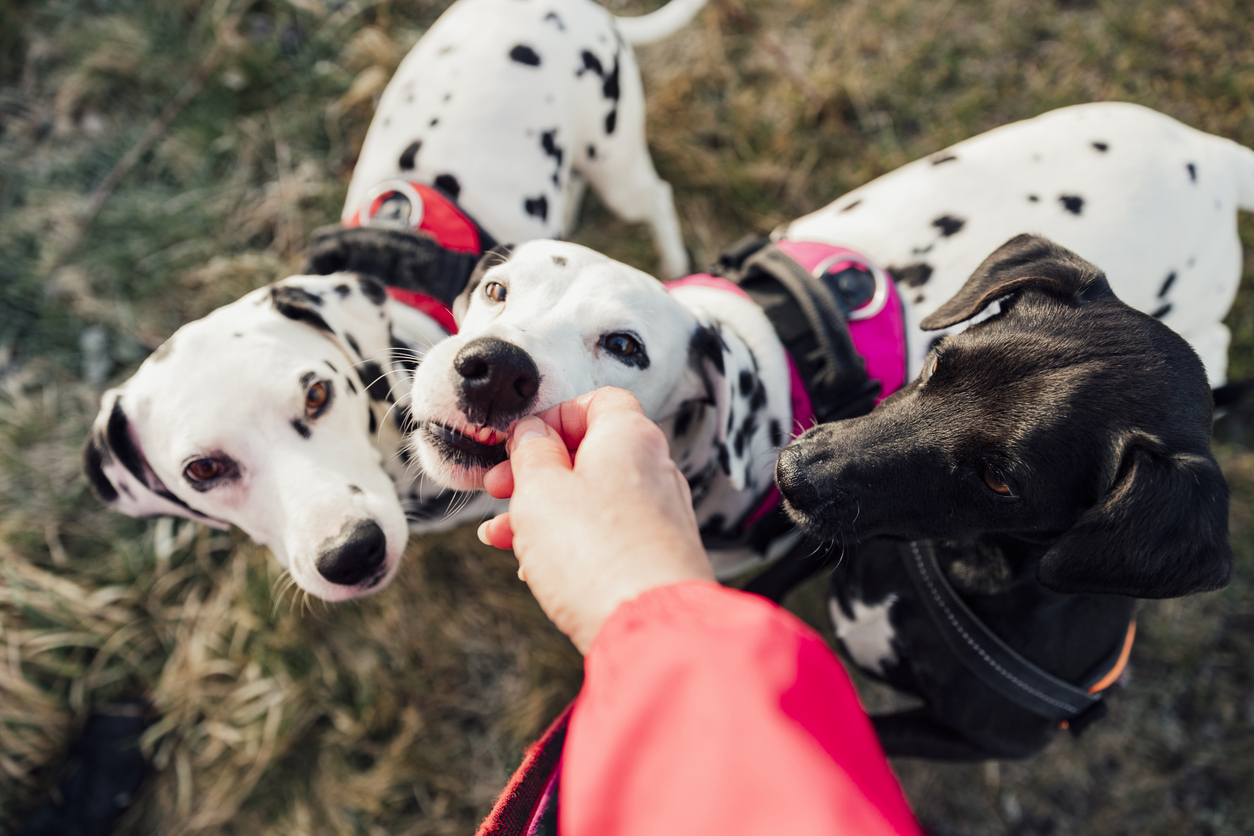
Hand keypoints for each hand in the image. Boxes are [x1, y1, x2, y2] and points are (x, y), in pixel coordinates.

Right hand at [478, 387, 713, 653]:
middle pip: (589, 454)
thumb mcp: (540, 490)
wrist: (651, 629)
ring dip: (544, 513)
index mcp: (631, 437)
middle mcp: (656, 469)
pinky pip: (609, 536)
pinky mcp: (658, 556)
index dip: (552, 417)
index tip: (519, 443)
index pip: (597, 402)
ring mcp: (662, 515)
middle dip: (536, 472)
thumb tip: (532, 432)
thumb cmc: (594, 552)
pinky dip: (572, 542)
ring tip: (502, 538)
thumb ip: (531, 453)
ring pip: (593, 499)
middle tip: (497, 491)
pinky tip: (535, 569)